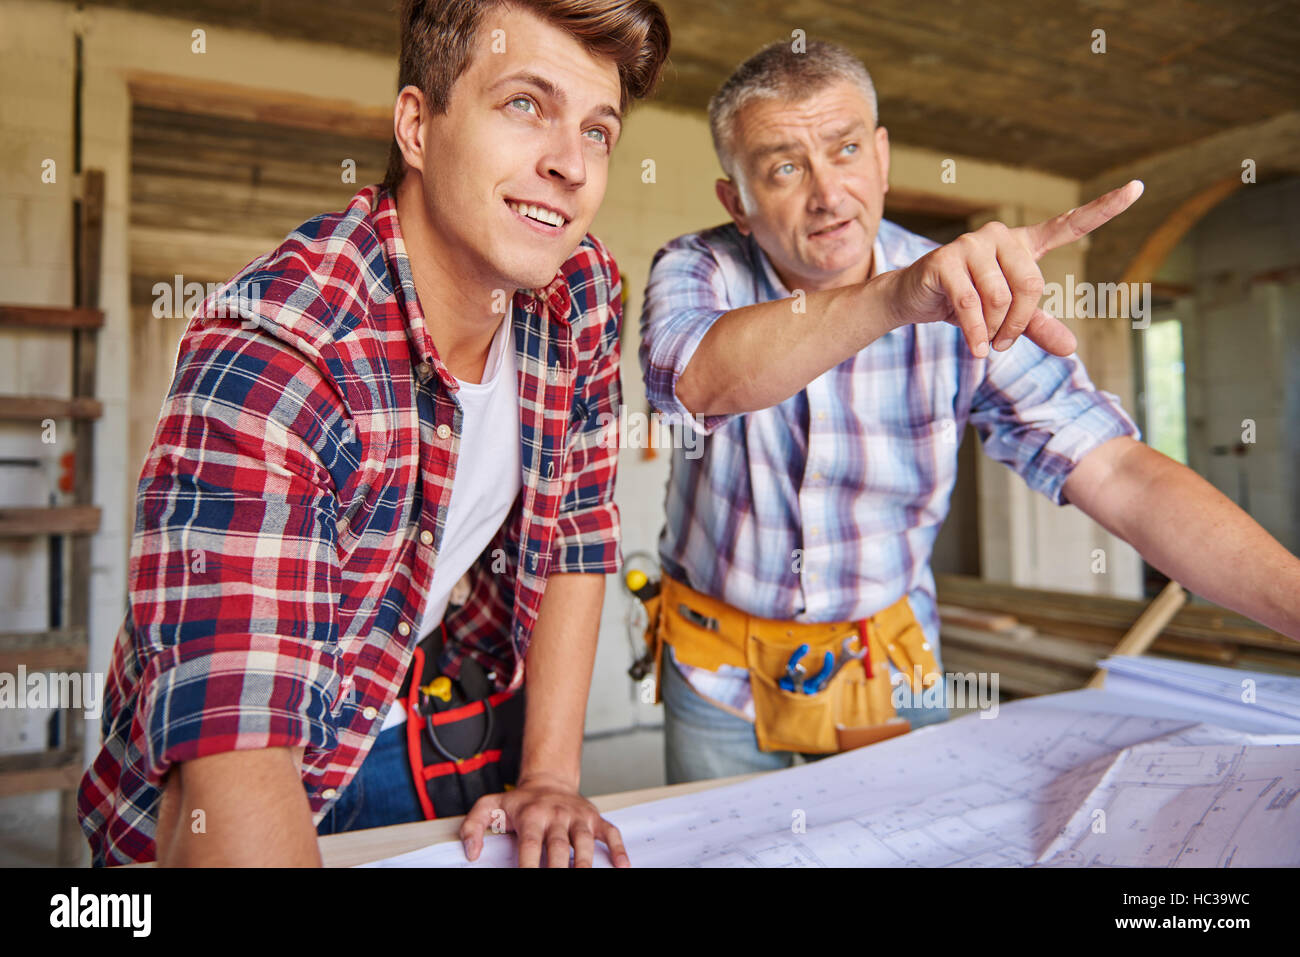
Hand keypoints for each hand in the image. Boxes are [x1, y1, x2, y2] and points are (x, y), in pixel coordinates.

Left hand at [460, 774, 630, 867]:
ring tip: (583, 878)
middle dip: (558, 870)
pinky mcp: (594, 819)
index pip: (530, 846)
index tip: (526, 878)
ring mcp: (578, 818)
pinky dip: (618, 849)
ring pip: (584, 843)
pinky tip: (622, 866)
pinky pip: (610, 833)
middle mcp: (556, 816)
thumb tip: (472, 852)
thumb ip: (474, 826)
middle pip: (559, 848)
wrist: (549, 778)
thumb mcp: (490, 806)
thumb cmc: (521, 800)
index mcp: (532, 816)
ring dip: (585, 864)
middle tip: (557, 882)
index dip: (528, 867)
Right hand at [883, 179, 1143, 357]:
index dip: (1104, 208)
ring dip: (995, 331)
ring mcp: (970, 245)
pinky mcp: (944, 262)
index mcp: (1022, 245)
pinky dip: (977, 333)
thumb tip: (1070, 348)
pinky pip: (972, 305)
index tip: (1137, 188)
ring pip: (1000, 298)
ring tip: (985, 341)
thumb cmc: (965, 302)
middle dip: (1020, 323)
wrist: (914, 300)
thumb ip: (1038, 328)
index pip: (1069, 225)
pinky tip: (977, 349)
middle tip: (1006, 342)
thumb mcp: (1006, 317)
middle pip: (1031, 285)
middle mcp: (999, 236)